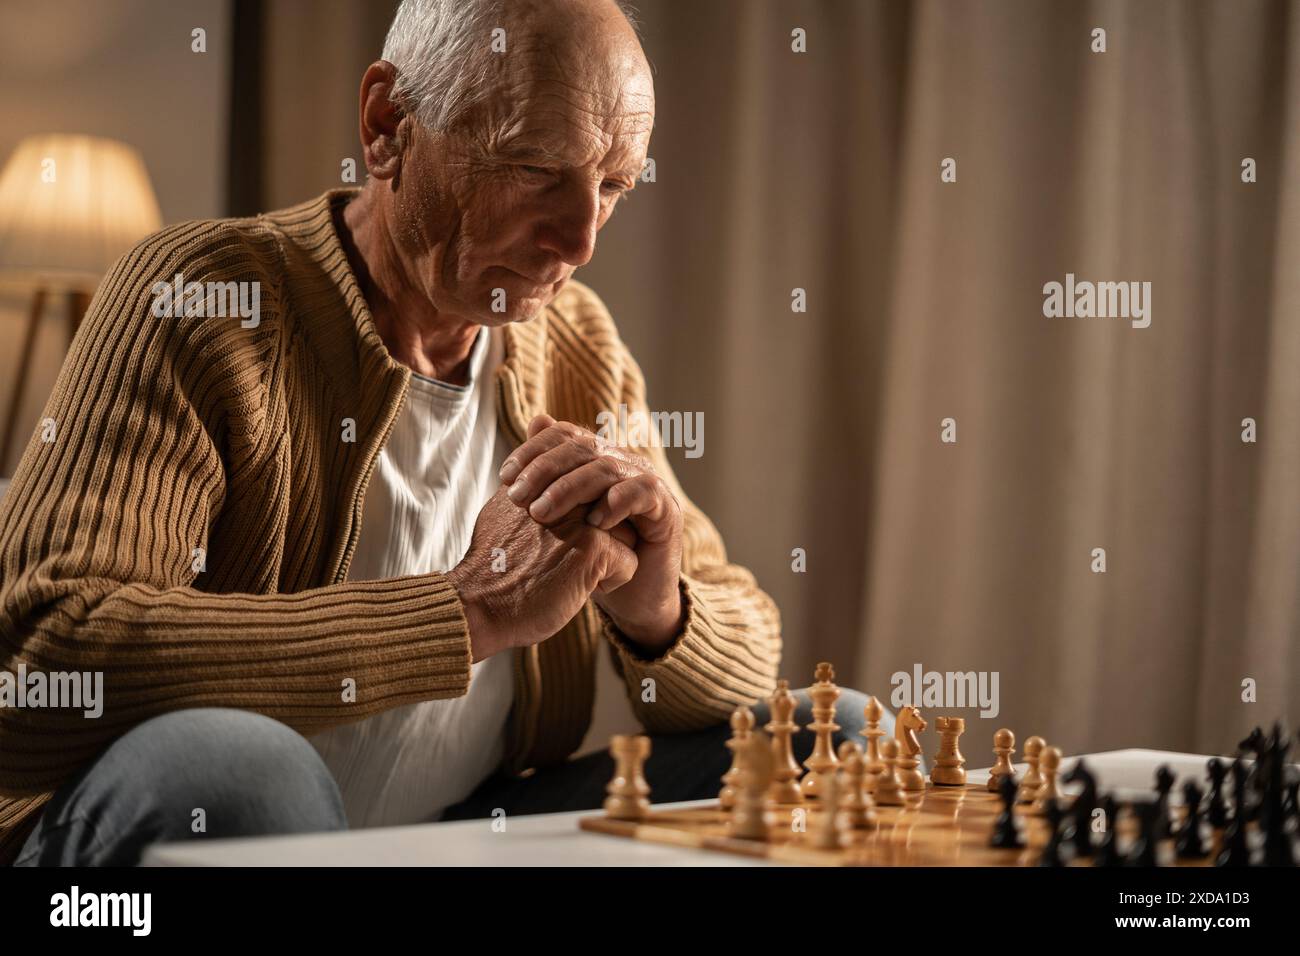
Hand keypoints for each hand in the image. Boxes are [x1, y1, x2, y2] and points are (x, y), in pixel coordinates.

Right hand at [447, 486, 638, 661]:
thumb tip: (537, 460)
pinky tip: (579, 588)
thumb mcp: (505, 509)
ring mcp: (579, 516)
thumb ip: (530, 485)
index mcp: (543, 478)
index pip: (593, 492)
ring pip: (626, 532)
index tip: (553, 546)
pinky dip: (611, 582)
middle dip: (601, 537)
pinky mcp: (593, 546)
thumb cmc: (493, 567)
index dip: (582, 524)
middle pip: (612, 509)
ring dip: (607, 559)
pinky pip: (630, 561)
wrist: (479, 605)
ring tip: (570, 573)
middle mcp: (562, 489)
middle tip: (563, 561)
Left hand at [498, 414, 685, 651]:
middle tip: (518, 497)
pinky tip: (593, 524)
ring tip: (542, 513)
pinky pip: (643, 491)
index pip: (564, 435)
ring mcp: (645, 482)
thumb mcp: (555, 522)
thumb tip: (527, 432)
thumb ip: (540, 482)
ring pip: (607, 467)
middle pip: (583, 447)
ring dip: (570, 487)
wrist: (628, 599)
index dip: (534, 449)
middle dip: (545, 469)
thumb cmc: (587, 559)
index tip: (505, 478)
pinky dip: (617, 503)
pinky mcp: (666, 508)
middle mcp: (621, 463)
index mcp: (594, 459)